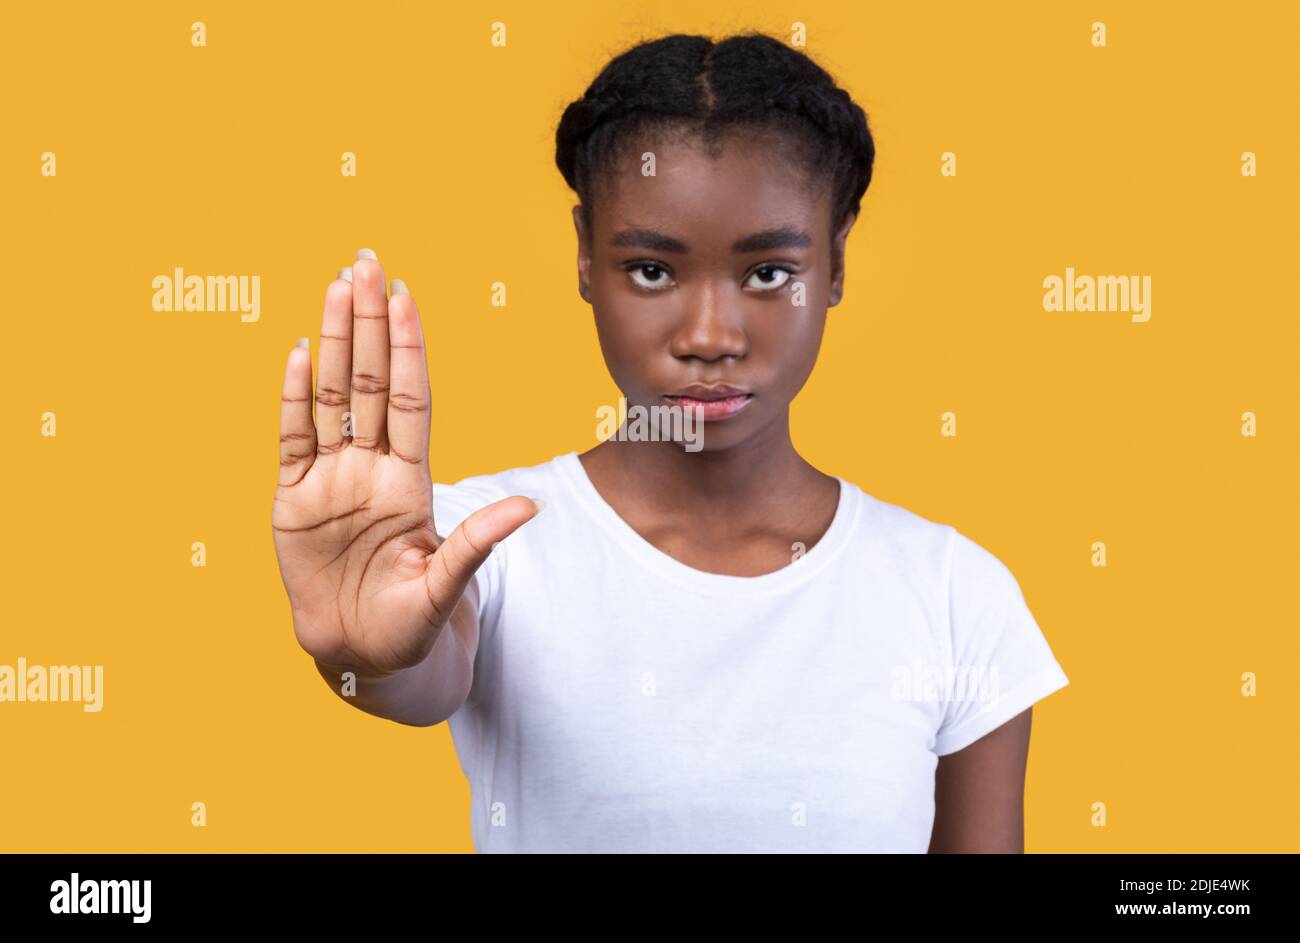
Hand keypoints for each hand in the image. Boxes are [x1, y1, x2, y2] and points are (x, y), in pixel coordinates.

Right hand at [271, 250, 538, 676]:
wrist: (358, 655)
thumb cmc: (408, 623)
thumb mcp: (445, 586)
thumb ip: (476, 543)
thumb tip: (531, 506)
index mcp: (410, 481)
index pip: (409, 399)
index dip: (407, 350)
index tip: (408, 298)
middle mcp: (371, 468)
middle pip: (368, 381)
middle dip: (368, 323)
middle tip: (367, 263)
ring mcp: (330, 480)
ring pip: (331, 397)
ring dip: (331, 342)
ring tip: (334, 287)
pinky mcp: (292, 501)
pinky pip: (292, 440)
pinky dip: (292, 399)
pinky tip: (297, 354)